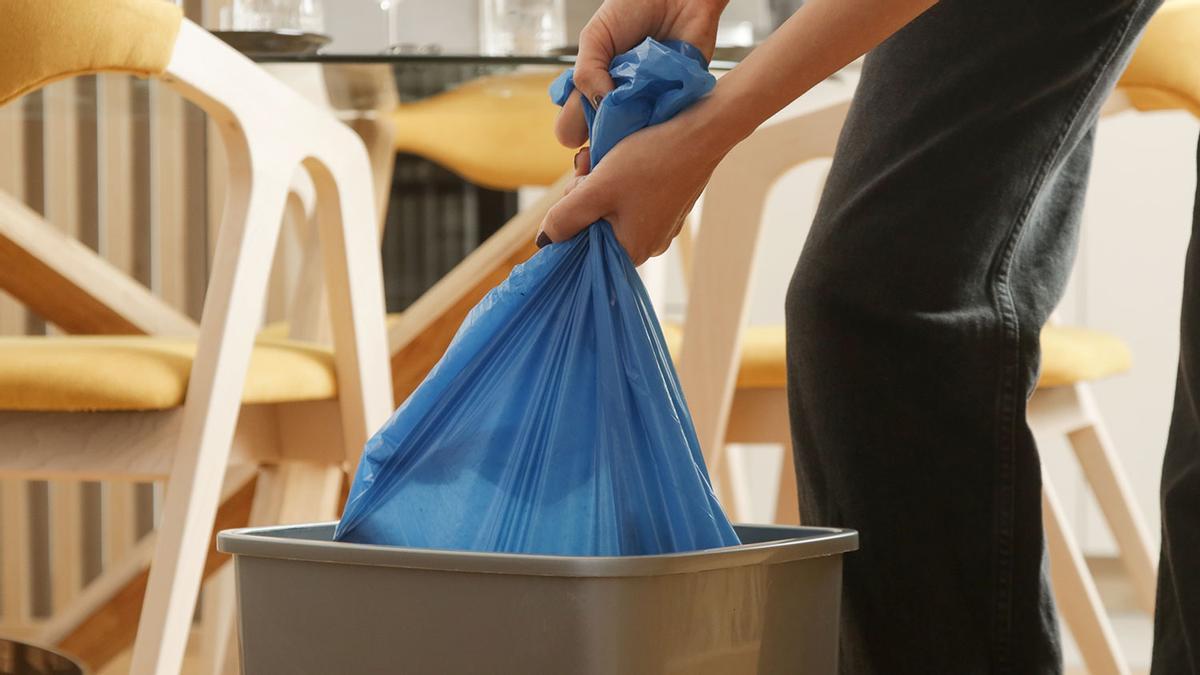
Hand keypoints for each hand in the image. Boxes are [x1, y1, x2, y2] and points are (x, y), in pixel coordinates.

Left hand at [540, 100, 725, 265]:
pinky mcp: (670, 207)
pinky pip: (634, 201)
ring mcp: (662, 227)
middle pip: (597, 227)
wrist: (701, 132)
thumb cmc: (649, 160)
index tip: (578, 185)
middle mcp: (649, 246)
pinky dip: (622, 182)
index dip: (571, 216)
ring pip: (613, 211)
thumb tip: (545, 240)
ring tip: (606, 157)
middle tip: (589, 164)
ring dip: (601, 185)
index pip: (583, 246)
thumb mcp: (597, 187)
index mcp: (631, 250)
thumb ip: (565, 217)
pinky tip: (624, 159)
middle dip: (586, 195)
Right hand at [554, 0, 727, 148]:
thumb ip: (587, 74)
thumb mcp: (595, 37)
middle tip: (609, 132)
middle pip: (600, 144)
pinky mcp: (675, 104)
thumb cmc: (633, 8)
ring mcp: (645, 108)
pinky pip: (665, 127)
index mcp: (591, 90)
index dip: (574, 132)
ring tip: (637, 114)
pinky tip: (660, 104)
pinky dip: (661, 120)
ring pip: (632, 144)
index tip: (581, 130)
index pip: (571, 128)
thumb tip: (599, 108)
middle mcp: (616, 104)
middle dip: (601, 144)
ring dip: (632, 137)